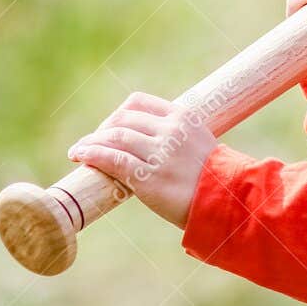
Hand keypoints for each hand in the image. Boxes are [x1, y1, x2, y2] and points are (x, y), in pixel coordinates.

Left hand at [67, 92, 217, 228]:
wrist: (227, 202)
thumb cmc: (214, 178)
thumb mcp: (200, 143)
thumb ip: (176, 136)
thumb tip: (147, 138)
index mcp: (183, 117)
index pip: (138, 102)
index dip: (117, 113)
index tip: (110, 126)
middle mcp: (170, 130)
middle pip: (122, 119)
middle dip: (102, 129)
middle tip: (91, 143)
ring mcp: (159, 153)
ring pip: (114, 137)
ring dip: (91, 142)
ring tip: (79, 151)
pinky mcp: (148, 177)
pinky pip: (112, 159)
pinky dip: (92, 154)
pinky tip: (81, 156)